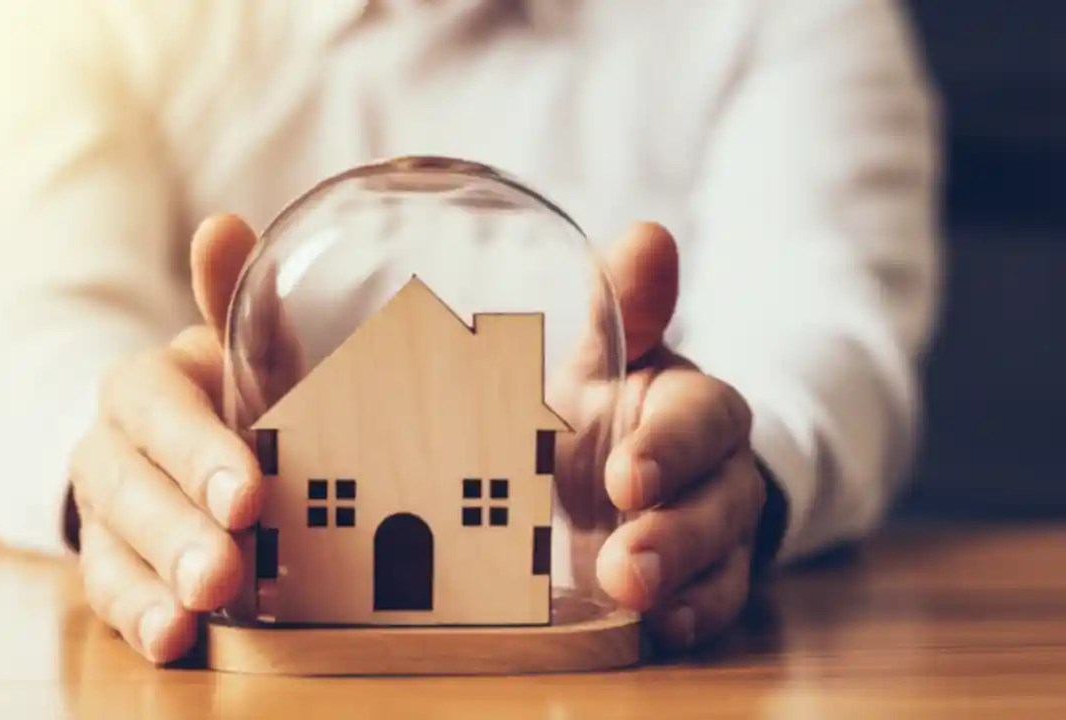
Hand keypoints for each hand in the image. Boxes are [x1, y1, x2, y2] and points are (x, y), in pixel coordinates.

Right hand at [69, 216, 267, 662]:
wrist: (178, 448)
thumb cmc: (231, 396)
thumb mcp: (242, 350)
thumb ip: (234, 298)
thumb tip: (223, 225)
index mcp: (146, 385)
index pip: (160, 411)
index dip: (198, 451)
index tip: (248, 493)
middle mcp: (111, 445)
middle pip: (132, 486)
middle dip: (179, 530)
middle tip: (225, 566)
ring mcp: (103, 510)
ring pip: (114, 545)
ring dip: (155, 582)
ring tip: (193, 613)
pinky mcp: (107, 563)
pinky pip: (111, 591)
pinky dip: (139, 617)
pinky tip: (172, 639)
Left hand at [594, 223, 767, 650]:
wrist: (644, 469)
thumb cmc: (615, 406)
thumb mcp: (612, 355)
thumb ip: (626, 303)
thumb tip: (647, 234)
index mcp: (693, 405)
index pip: (701, 419)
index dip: (670, 448)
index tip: (625, 476)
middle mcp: (719, 468)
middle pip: (718, 499)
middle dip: (675, 531)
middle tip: (623, 561)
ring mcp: (719, 530)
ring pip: (721, 557)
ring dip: (679, 579)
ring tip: (634, 598)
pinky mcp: (706, 580)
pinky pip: (715, 603)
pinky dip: (692, 616)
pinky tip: (660, 629)